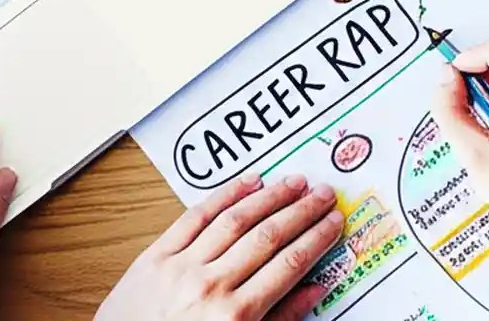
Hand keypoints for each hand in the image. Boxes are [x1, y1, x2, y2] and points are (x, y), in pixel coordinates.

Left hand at [97, 174, 342, 320]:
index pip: (289, 264)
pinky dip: (224, 196)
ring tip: (293, 183)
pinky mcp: (155, 256)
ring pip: (235, 220)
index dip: (317, 238)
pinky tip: (247, 183)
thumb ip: (280, 319)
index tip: (333, 221)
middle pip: (268, 236)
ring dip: (270, 197)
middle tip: (323, 193)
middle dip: (302, 211)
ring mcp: (181, 268)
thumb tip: (315, 289)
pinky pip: (194, 217)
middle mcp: (210, 288)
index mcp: (235, 318)